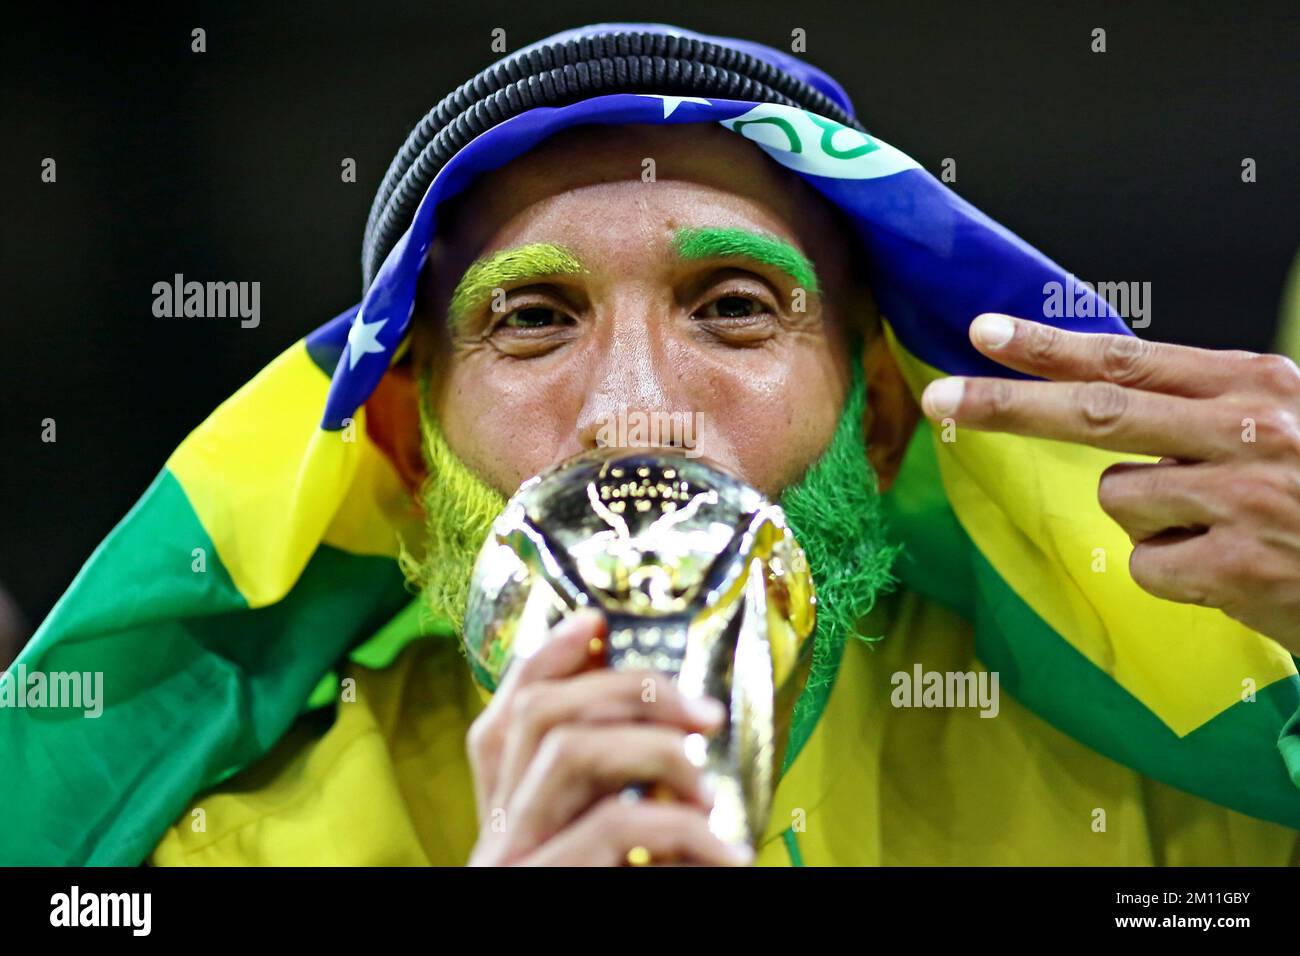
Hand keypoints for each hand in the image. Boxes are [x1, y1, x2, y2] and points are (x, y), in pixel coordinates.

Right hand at [465, 610, 751, 865]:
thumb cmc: (625, 887)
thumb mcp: (611, 850)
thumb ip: (615, 798)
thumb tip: (678, 728)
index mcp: (507, 820)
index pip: (503, 719)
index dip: (546, 658)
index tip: (595, 620)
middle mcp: (494, 834)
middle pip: (537, 714)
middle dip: (628, 689)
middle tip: (704, 712)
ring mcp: (508, 859)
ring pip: (568, 750)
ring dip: (657, 749)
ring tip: (712, 791)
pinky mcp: (535, 886)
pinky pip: (611, 825)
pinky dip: (682, 829)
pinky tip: (724, 854)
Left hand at [920, 313, 1299, 652]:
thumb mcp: (1284, 419)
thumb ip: (1201, 404)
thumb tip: (1099, 390)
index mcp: (1253, 384)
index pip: (1129, 357)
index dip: (1050, 347)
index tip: (985, 332)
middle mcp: (1245, 430)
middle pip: (1095, 412)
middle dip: (1006, 405)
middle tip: (938, 397)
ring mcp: (1241, 500)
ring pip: (1119, 499)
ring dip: (1149, 517)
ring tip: (1220, 526)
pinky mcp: (1237, 569)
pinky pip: (1146, 566)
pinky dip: (1174, 574)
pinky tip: (1232, 571)